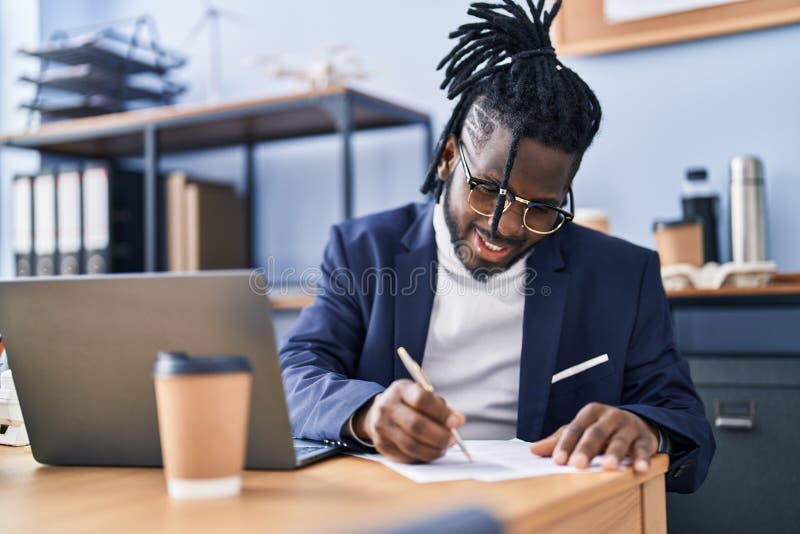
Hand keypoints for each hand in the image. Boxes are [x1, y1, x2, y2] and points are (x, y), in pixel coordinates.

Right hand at [353, 379, 465, 462]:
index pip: (422, 400)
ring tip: (443, 448)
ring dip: (433, 450)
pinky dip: (422, 457)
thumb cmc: (407, 404)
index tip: (457, 422)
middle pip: (416, 425)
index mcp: (400, 390)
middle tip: (452, 440)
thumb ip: (439, 406)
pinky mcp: (381, 445)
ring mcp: (381, 427)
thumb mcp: (420, 394)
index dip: (442, 413)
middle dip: (439, 436)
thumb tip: (457, 421)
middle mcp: (387, 407)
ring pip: (411, 445)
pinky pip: (406, 456)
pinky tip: (429, 452)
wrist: (378, 413)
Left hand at [530, 402, 658, 472]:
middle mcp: (610, 416)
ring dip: (615, 453)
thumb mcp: (580, 432)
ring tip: (608, 467)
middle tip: (578, 465)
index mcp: (591, 412)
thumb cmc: (602, 431)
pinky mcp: (645, 439)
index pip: (575, 428)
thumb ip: (559, 440)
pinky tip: (640, 469)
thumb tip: (533, 450)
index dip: (566, 444)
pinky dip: (642, 459)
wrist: (637, 424)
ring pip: (620, 440)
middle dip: (587, 449)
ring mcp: (629, 426)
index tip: (558, 461)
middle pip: (596, 433)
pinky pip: (644, 449)